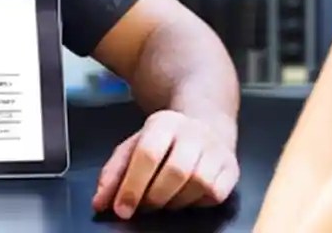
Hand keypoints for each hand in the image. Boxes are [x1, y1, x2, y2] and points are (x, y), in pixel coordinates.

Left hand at [91, 110, 238, 219]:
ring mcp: (216, 149)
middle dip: (154, 197)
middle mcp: (194, 132)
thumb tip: (100, 202)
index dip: (132, 186)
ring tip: (162, 200)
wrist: (204, 126)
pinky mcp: (232, 168)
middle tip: (142, 207)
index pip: (147, 154)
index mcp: (164, 122)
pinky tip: (184, 197)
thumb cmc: (164, 142)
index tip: (121, 209)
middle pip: (175, 171)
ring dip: (175, 202)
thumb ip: (114, 173)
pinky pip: (215, 194)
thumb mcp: (133, 147)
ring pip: (198, 184)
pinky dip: (196, 203)